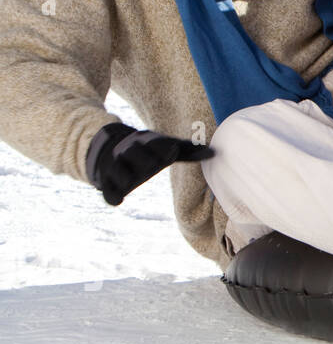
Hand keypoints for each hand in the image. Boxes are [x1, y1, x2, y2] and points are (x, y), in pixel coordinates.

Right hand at [87, 122, 214, 205]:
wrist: (111, 148)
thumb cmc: (149, 151)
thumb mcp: (166, 148)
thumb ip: (188, 151)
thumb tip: (214, 153)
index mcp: (147, 143)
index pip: (155, 144)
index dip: (163, 148)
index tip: (172, 152)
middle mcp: (130, 153)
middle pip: (134, 154)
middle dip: (144, 159)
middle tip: (153, 165)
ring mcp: (116, 167)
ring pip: (117, 170)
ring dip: (124, 175)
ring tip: (130, 180)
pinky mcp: (106, 182)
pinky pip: (107, 191)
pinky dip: (111, 195)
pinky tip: (118, 200)